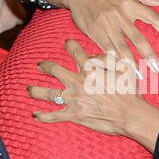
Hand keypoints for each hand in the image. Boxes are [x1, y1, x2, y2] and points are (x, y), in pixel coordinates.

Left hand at [29, 39, 158, 148]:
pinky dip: (43, 116)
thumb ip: (110, 59)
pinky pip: (54, 115)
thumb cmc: (130, 92)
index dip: (70, 45)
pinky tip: (35, 115)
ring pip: (48, 93)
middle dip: (45, 66)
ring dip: (36, 90)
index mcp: (90, 69)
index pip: (75, 51)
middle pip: (54, 70)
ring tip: (28, 89)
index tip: (66, 43)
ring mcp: (74, 99)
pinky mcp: (74, 114)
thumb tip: (100, 55)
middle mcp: (78, 81)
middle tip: (39, 65)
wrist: (129, 114)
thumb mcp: (124, 69)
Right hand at [47, 0, 158, 69]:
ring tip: (139, 75)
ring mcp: (106, 25)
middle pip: (137, 38)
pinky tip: (119, 70)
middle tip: (157, 68)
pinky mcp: (95, 32)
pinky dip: (113, 61)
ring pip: (121, 47)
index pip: (152, 17)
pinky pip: (106, 49)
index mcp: (130, 4)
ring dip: (131, 62)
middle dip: (148, 55)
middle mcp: (119, 15)